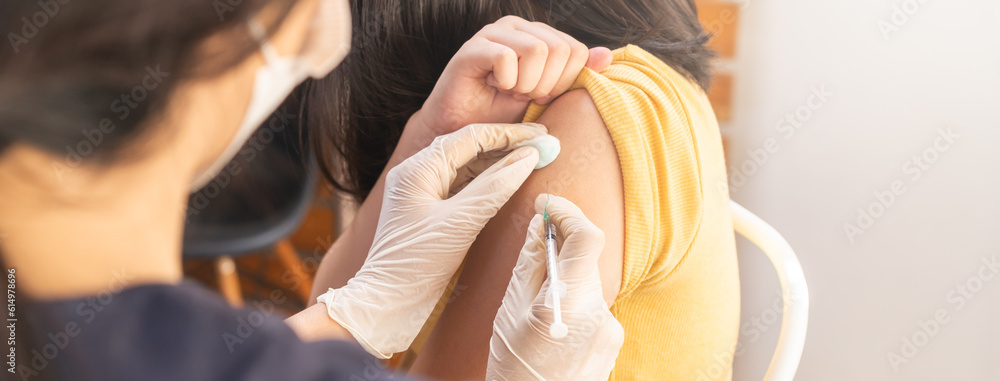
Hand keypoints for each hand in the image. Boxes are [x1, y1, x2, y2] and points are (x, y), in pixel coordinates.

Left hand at [317, 123, 547, 358]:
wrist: (388, 302)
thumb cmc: (417, 265)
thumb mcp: (461, 223)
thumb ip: (495, 187)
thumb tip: (527, 157)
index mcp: (417, 169)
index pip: (470, 137)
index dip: (510, 134)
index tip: (542, 135)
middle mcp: (416, 172)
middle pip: (468, 146)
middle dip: (507, 144)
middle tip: (545, 144)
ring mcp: (420, 190)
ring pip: (466, 164)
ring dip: (499, 161)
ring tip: (533, 158)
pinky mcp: (427, 208)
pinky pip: (461, 184)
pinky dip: (487, 180)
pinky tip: (509, 179)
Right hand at [413, 16, 612, 135]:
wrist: (463, 132)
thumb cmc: (504, 114)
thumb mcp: (548, 96)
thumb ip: (575, 75)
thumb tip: (608, 55)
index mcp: (538, 35)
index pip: (576, 50)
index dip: (563, 82)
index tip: (541, 95)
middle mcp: (517, 27)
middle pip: (559, 48)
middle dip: (545, 84)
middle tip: (522, 94)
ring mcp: (493, 33)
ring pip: (536, 49)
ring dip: (525, 83)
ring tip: (508, 90)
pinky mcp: (472, 48)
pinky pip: (506, 58)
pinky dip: (504, 82)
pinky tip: (492, 87)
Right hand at [487, 195, 624, 379]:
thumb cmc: (514, 370)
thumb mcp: (510, 312)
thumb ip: (530, 265)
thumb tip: (540, 226)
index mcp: (568, 303)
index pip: (585, 236)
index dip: (567, 212)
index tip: (546, 205)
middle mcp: (598, 313)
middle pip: (585, 261)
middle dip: (560, 249)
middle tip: (532, 248)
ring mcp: (610, 329)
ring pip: (586, 285)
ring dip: (564, 282)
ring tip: (535, 308)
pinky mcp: (613, 341)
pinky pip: (592, 308)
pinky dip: (572, 306)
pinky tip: (551, 329)